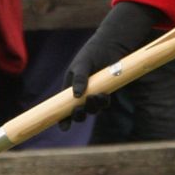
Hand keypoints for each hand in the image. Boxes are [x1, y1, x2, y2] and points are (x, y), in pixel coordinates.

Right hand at [60, 1, 165, 129]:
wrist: (110, 46)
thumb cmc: (91, 53)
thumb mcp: (82, 64)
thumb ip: (79, 78)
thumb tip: (77, 96)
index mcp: (70, 87)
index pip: (63, 107)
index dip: (63, 119)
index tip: (64, 128)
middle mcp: (81, 93)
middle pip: (78, 112)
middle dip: (78, 115)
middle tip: (80, 110)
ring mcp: (94, 93)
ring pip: (92, 109)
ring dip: (93, 107)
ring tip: (96, 97)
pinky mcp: (106, 92)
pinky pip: (104, 103)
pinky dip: (103, 102)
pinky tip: (104, 94)